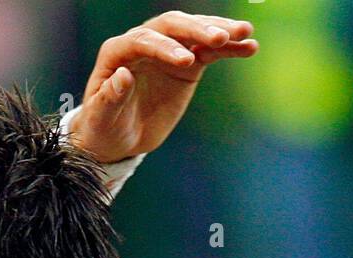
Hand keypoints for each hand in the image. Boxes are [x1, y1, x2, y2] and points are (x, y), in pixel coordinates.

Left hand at [68, 11, 257, 161]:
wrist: (117, 137)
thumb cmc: (104, 127)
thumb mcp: (102, 118)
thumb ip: (110, 97)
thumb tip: (123, 75)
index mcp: (117, 52)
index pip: (142, 40)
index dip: (164, 47)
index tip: (185, 61)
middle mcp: (143, 43)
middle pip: (172, 26)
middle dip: (196, 30)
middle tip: (220, 38)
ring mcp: (167, 50)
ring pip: (194, 32)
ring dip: (219, 30)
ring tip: (245, 33)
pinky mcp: (187, 63)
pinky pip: (210, 50)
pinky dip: (229, 48)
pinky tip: (250, 47)